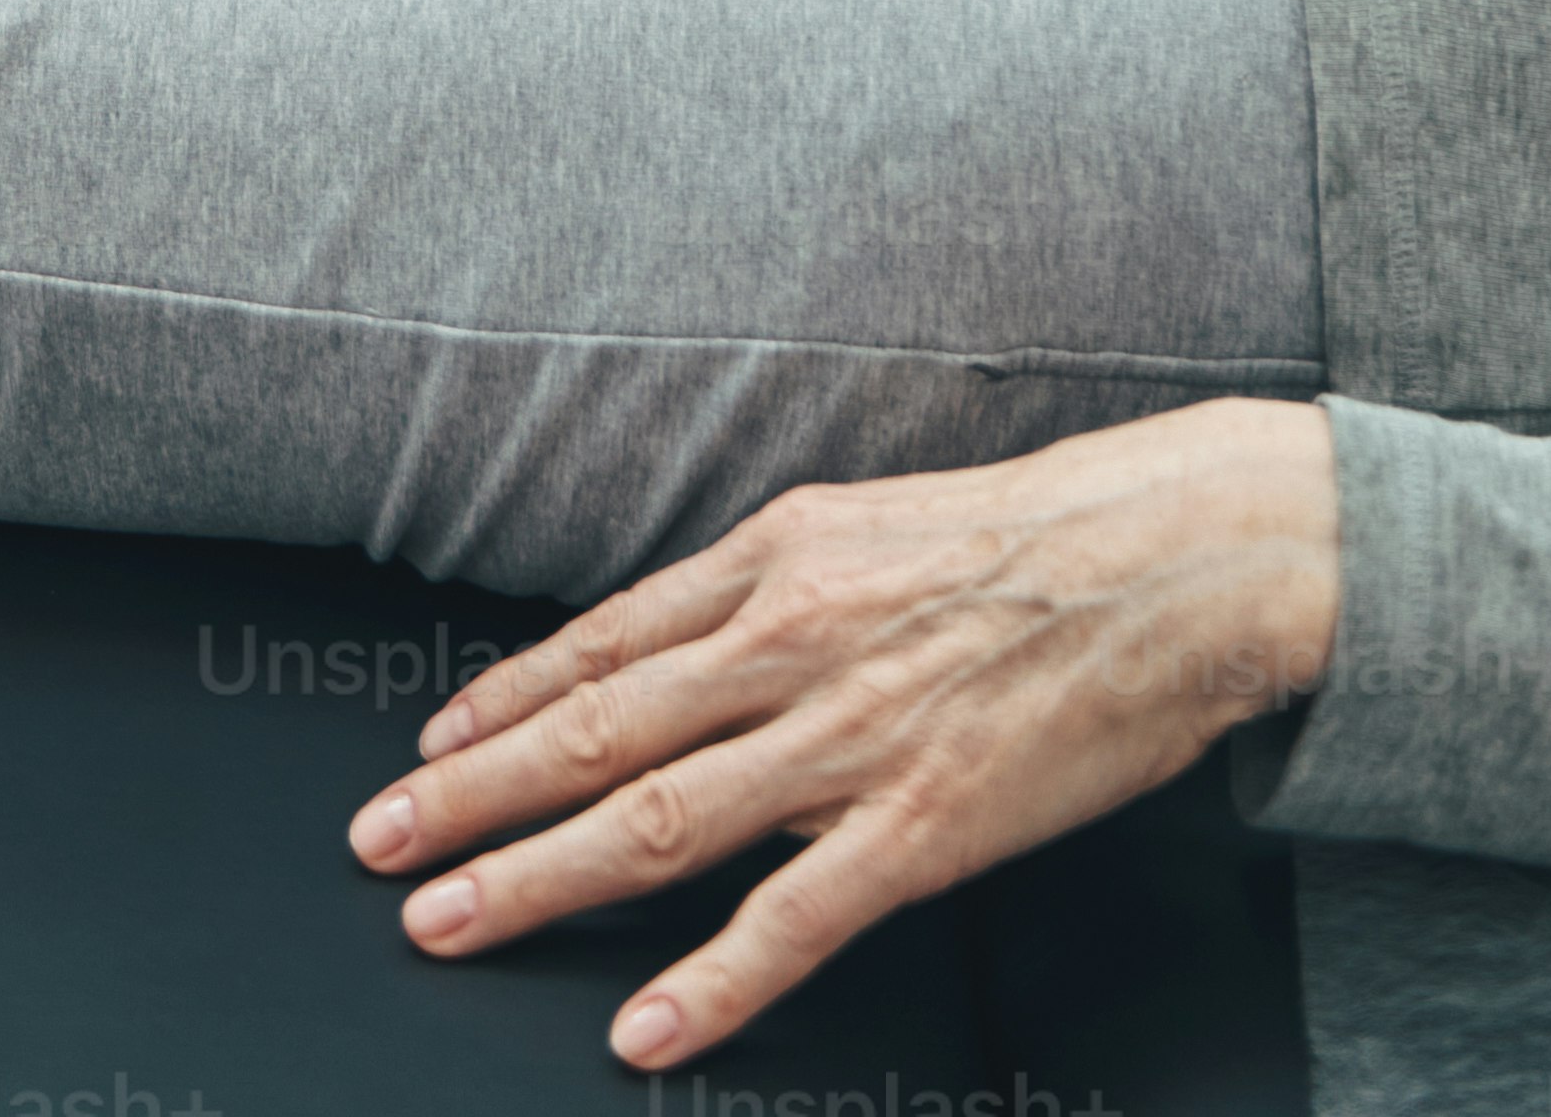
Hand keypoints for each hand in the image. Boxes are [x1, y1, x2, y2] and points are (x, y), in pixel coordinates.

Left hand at [348, 404, 1340, 1072]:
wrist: (1171, 559)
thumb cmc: (1030, 536)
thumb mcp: (870, 521)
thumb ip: (771, 584)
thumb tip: (680, 635)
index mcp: (774, 560)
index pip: (602, 644)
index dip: (503, 699)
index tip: (429, 745)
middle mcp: (786, 643)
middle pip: (595, 730)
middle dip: (471, 792)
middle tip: (379, 842)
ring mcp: (846, 741)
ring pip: (656, 819)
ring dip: (536, 876)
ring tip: (448, 922)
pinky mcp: (920, 829)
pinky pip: (792, 920)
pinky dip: (710, 983)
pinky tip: (645, 1029)